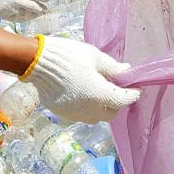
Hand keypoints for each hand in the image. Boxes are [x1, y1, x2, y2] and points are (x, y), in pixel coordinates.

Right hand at [0, 0, 49, 20]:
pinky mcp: (7, 15)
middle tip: (45, 7)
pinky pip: (20, 18)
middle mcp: (18, 0)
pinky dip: (26, 18)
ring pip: (29, 14)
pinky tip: (28, 17)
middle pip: (35, 6)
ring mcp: (13, 9)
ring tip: (38, 13)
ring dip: (35, 14)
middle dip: (42, 7)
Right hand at [22, 35, 139, 122]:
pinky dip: (87, 108)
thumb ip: (113, 68)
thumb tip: (127, 71)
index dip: (132, 94)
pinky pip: (82, 115)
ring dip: (102, 107)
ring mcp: (75, 114)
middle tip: (116, 88)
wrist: (38, 63)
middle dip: (117, 103)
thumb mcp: (95, 57)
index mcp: (100, 95)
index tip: (136, 88)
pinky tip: (83, 94)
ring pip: (96, 117)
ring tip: (99, 91)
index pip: (123, 100)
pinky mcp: (63, 114)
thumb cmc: (69, 56)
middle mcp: (89, 110)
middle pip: (111, 113)